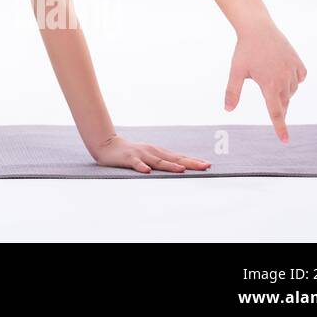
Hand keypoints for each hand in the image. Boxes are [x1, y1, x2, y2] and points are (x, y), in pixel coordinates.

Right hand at [89, 135, 211, 173]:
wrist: (108, 145)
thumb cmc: (131, 153)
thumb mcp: (149, 156)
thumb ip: (163, 161)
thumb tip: (183, 167)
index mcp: (158, 152)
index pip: (179, 157)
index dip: (194, 161)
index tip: (208, 165)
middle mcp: (152, 152)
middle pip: (174, 158)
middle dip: (190, 163)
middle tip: (205, 166)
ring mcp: (141, 154)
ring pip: (158, 161)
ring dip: (170, 165)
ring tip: (182, 169)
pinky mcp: (128, 158)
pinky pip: (136, 163)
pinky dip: (142, 167)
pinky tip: (147, 171)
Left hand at [225, 19, 307, 141]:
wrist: (257, 28)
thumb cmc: (244, 50)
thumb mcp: (235, 71)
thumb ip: (232, 92)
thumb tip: (227, 110)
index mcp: (269, 85)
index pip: (276, 112)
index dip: (280, 127)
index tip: (285, 140)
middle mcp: (284, 80)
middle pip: (284, 102)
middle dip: (279, 107)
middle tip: (272, 104)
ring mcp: (293, 70)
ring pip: (292, 91)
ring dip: (284, 92)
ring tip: (271, 80)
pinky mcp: (298, 62)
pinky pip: (300, 78)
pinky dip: (294, 80)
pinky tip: (285, 74)